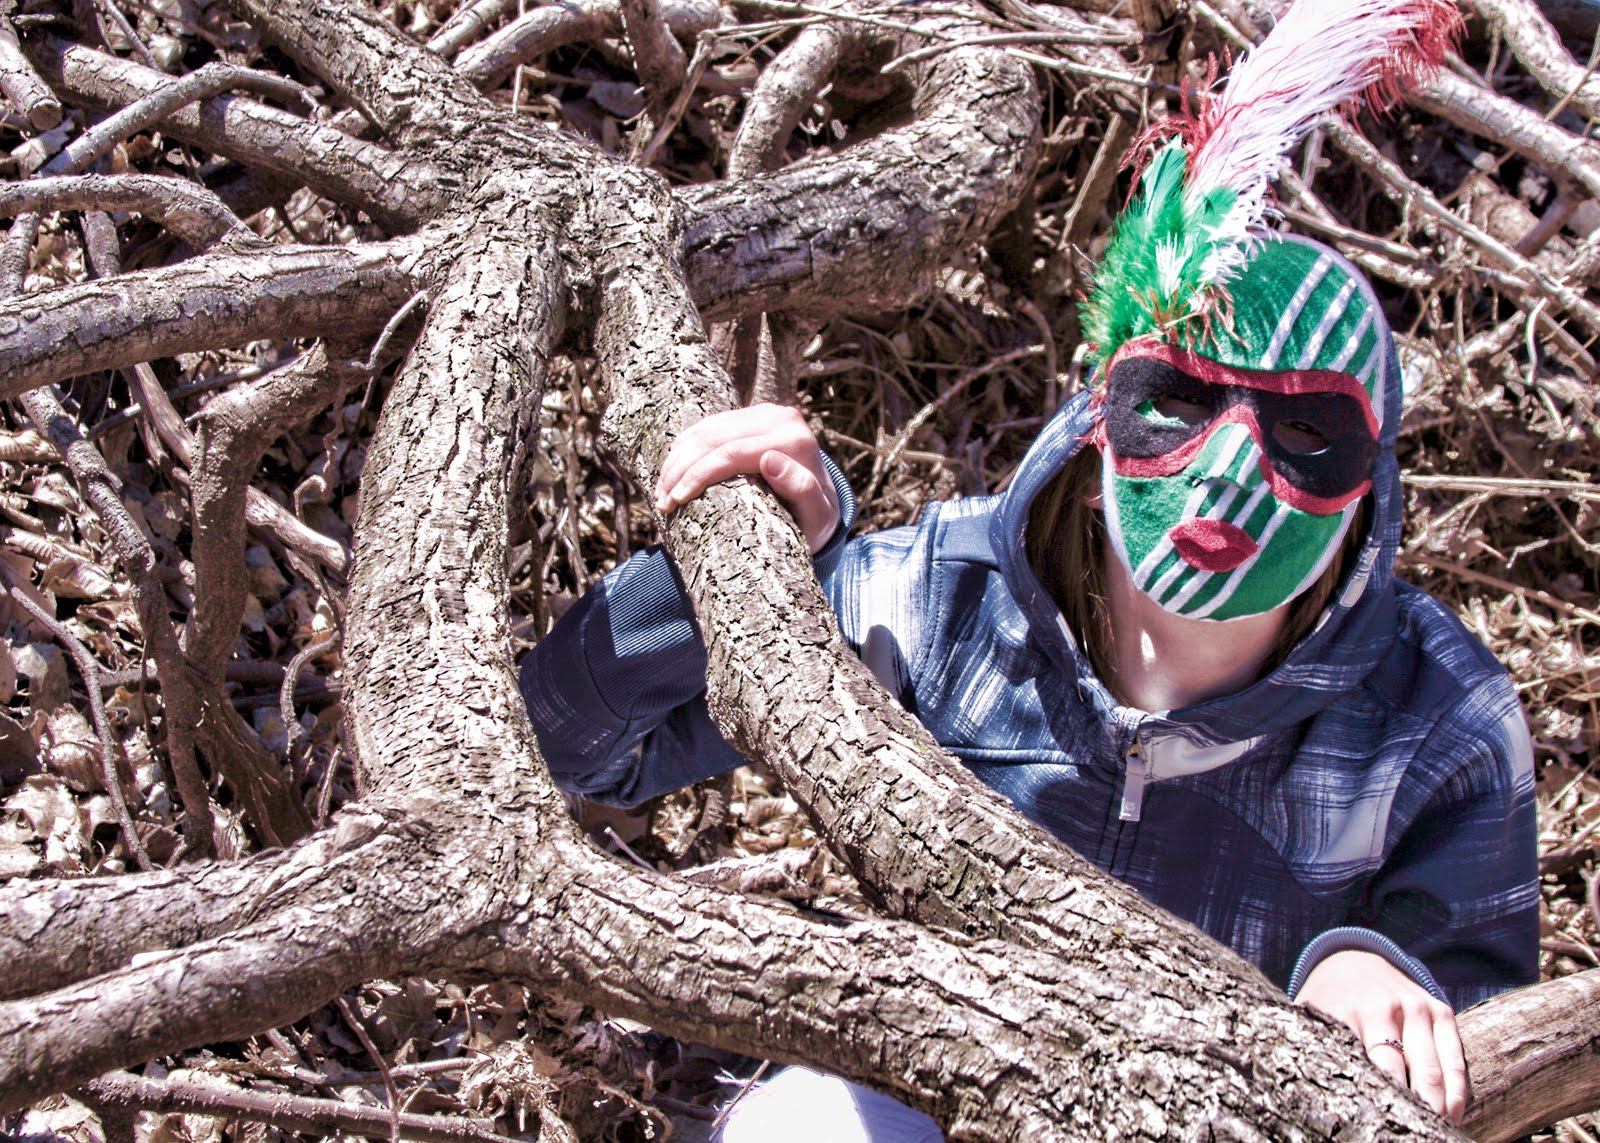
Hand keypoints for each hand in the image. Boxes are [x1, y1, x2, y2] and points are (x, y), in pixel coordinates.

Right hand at [654, 403, 839, 552]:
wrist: (819, 505)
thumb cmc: (815, 520)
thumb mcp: (817, 516)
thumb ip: (803, 490)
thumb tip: (770, 459)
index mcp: (795, 439)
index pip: (732, 452)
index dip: (698, 475)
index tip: (675, 502)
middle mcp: (780, 417)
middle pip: (712, 438)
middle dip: (679, 470)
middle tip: (660, 503)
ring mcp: (764, 412)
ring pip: (704, 430)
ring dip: (675, 461)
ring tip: (660, 494)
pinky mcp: (749, 415)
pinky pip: (706, 426)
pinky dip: (683, 449)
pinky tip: (670, 474)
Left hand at [1296, 950, 1466, 1122]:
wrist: (1354, 958)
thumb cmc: (1328, 1003)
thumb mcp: (1309, 1018)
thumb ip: (1301, 1044)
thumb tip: (1279, 1083)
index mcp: (1344, 1013)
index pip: (1362, 1067)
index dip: (1370, 1103)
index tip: (1371, 1127)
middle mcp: (1383, 1008)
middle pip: (1400, 1073)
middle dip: (1408, 1111)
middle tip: (1403, 1140)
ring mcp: (1415, 1008)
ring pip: (1431, 1070)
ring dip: (1435, 1108)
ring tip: (1433, 1135)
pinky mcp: (1440, 1010)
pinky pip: (1454, 1058)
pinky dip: (1457, 1092)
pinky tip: (1452, 1118)